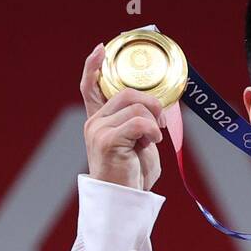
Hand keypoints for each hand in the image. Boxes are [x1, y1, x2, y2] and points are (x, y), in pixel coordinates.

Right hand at [80, 43, 164, 190]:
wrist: (124, 201)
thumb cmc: (132, 176)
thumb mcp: (139, 144)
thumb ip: (140, 123)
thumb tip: (157, 109)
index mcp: (99, 121)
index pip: (89, 87)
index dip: (93, 66)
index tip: (101, 49)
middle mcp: (94, 122)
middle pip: (126, 93)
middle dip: (151, 104)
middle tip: (161, 123)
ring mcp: (98, 130)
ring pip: (135, 106)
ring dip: (153, 121)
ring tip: (153, 139)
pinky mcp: (107, 140)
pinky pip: (138, 121)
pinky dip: (151, 130)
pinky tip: (152, 142)